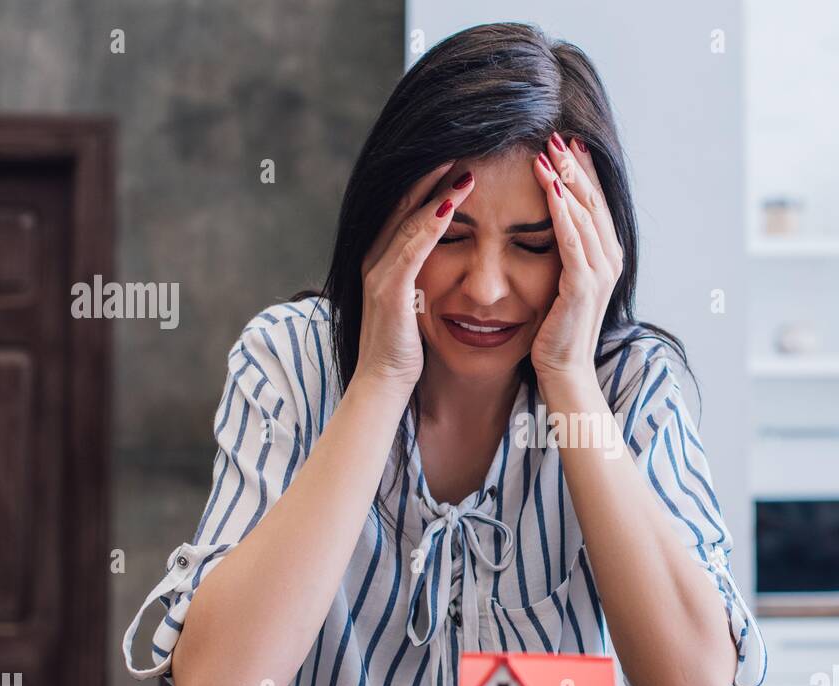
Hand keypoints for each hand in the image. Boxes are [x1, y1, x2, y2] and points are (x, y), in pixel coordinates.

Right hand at [355, 160, 476, 395]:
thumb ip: (421, 279)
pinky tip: (451, 206)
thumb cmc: (403, 351)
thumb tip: (440, 265)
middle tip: (460, 147)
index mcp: (383, 262)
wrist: (382, 386)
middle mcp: (376, 260)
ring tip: (462, 166)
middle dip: (432, 176)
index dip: (428, 184)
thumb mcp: (414, 306)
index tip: (456, 160)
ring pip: (409, 221)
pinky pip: (413, 250)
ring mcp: (380, 274)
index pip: (406, 211)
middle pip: (404, 206)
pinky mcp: (390, 291)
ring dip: (436, 192)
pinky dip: (431, 225)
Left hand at [529, 132, 624, 384]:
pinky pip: (572, 240)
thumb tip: (550, 226)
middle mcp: (609, 261)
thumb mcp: (560, 284)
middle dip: (575, 167)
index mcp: (606, 258)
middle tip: (556, 136)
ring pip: (584, 214)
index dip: (582, 173)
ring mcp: (600, 273)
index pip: (595, 205)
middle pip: (593, 202)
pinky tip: (551, 189)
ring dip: (566, 180)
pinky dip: (562, 212)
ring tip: (548, 152)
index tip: (566, 144)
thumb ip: (562, 255)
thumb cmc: (555, 332)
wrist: (563, 371)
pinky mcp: (583, 285)